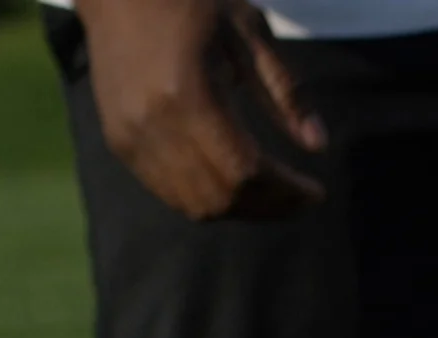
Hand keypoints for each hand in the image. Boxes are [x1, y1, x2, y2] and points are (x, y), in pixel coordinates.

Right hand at [77, 0, 325, 221]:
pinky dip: (208, 200)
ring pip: (195, 205)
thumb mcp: (247, 29)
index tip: (317, 192)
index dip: (286, 192)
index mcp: (188, 95)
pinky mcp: (118, 141)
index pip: (245, 171)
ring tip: (275, 196)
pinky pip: (168, 192)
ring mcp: (130, 137)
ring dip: (242, 210)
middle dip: (270, 207)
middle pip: (222, 198)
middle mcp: (153, 125)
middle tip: (301, 199)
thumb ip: (285, 89)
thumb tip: (318, 145)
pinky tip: (236, 185)